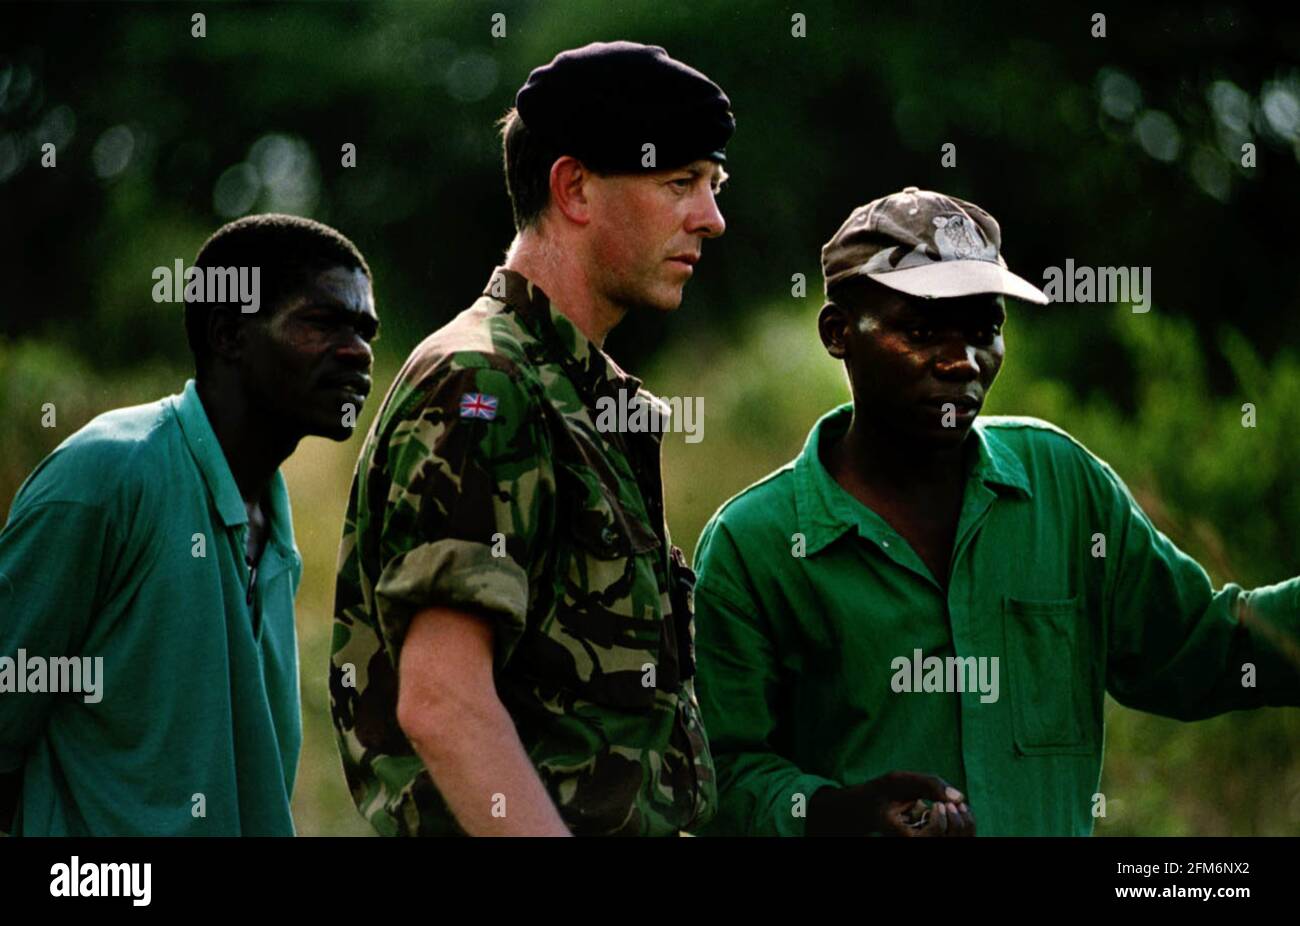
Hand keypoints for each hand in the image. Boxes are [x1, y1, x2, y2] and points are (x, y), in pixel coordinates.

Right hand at [806, 770, 975, 836]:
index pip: (933, 838)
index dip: (941, 820)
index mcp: (904, 838)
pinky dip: (966, 824)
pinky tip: (958, 810)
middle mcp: (917, 844)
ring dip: (965, 824)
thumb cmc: (886, 791)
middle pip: (951, 842)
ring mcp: (928, 841)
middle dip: (957, 822)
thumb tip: (960, 797)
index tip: (938, 805)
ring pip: (961, 841)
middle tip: (950, 804)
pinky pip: (960, 837)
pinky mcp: (936, 838)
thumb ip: (930, 785)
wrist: (874, 806)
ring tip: (958, 806)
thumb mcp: (900, 780)